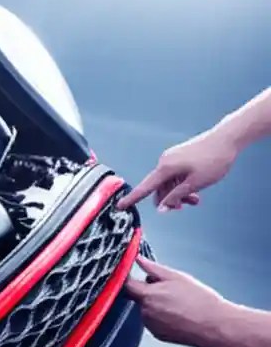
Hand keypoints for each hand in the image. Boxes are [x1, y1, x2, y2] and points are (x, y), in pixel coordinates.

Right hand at [117, 130, 238, 210]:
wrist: (226, 139)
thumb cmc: (213, 160)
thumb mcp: (195, 183)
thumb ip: (177, 196)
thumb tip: (162, 208)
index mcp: (165, 168)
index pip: (145, 187)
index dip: (133, 198)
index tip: (120, 205)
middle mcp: (165, 161)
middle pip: (160, 187)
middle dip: (170, 199)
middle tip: (188, 205)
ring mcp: (172, 158)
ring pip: (169, 182)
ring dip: (179, 192)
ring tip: (196, 198)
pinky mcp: (179, 156)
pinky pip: (175, 175)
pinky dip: (182, 184)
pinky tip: (195, 188)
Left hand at [123, 256, 237, 346]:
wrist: (217, 326)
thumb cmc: (201, 300)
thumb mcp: (176, 277)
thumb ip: (152, 268)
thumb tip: (137, 258)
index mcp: (148, 296)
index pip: (127, 285)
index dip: (130, 278)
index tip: (135, 274)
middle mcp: (146, 312)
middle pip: (139, 297)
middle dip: (150, 291)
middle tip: (171, 290)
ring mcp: (152, 326)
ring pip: (148, 310)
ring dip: (156, 305)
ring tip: (179, 304)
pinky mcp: (159, 336)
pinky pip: (155, 322)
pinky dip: (162, 317)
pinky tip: (180, 316)